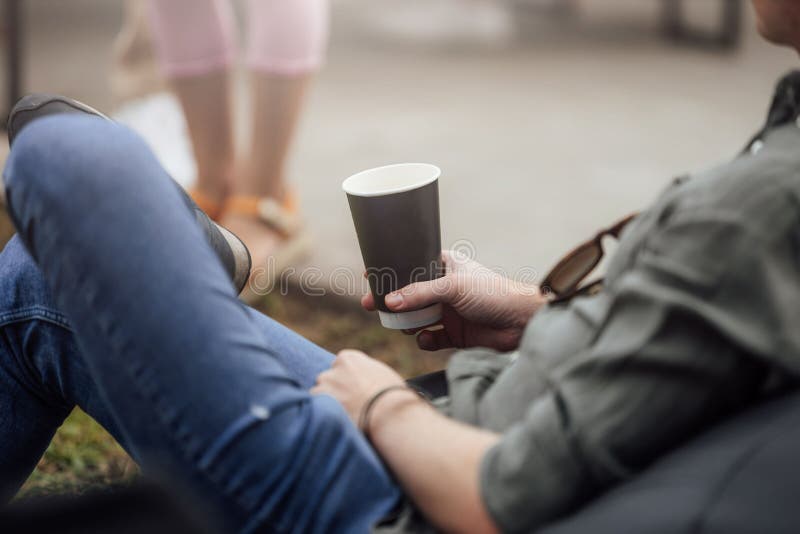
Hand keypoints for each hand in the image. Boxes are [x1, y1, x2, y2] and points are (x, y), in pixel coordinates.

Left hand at [311, 349, 408, 425]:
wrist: (387, 413)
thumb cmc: (392, 395)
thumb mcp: (382, 374)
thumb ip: (366, 371)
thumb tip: (365, 379)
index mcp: (350, 358)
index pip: (340, 364)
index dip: (346, 378)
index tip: (353, 388)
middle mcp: (334, 368)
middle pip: (328, 378)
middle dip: (335, 389)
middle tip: (348, 403)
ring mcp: (326, 384)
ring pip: (320, 392)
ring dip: (327, 401)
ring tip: (344, 414)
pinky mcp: (320, 402)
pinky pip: (315, 407)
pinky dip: (324, 413)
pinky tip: (337, 419)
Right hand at [362, 250, 545, 351]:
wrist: (522, 322)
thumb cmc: (494, 293)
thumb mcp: (453, 287)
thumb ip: (420, 293)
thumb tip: (389, 301)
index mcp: (446, 266)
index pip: (413, 264)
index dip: (392, 270)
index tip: (370, 275)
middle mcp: (445, 288)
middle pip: (409, 294)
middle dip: (391, 301)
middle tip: (371, 305)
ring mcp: (449, 311)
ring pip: (417, 317)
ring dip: (408, 323)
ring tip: (404, 325)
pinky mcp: (455, 334)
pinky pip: (431, 338)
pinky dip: (425, 340)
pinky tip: (427, 339)